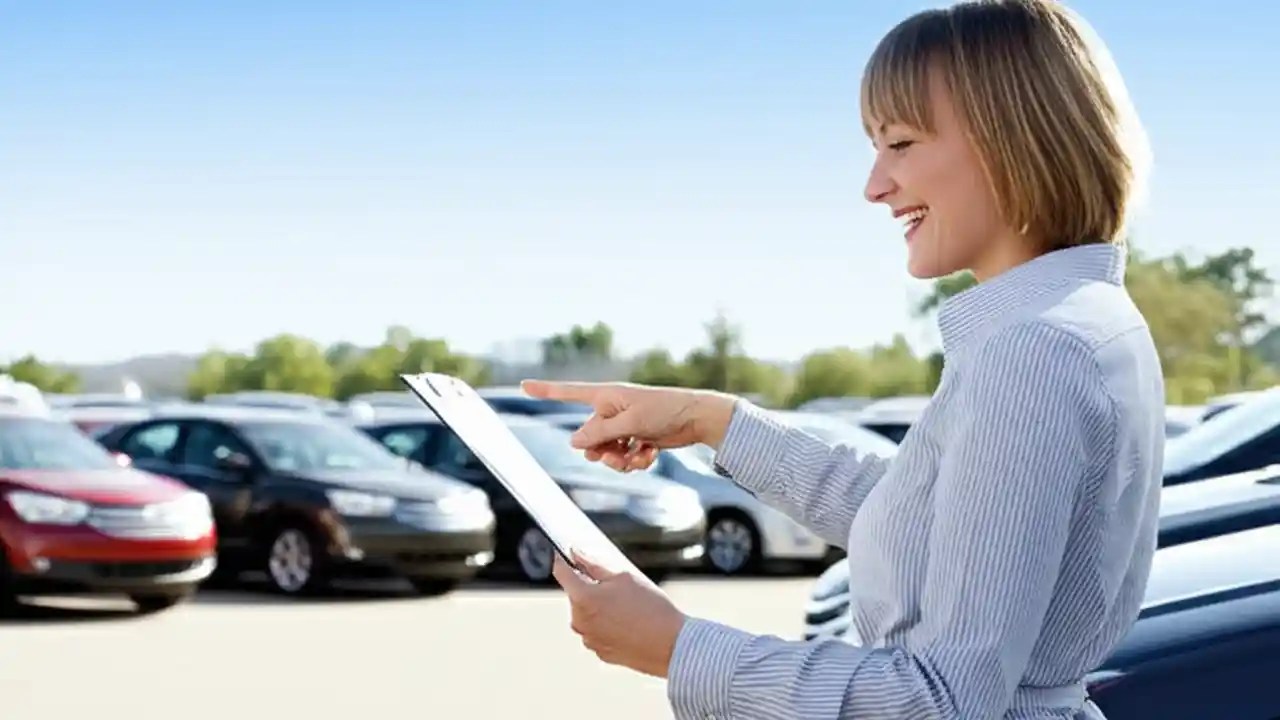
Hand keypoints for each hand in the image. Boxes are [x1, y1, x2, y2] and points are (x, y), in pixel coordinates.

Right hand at [520, 379, 735, 471]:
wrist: (696, 418)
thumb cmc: (664, 410)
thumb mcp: (629, 422)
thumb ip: (600, 433)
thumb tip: (575, 442)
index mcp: (605, 396)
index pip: (568, 392)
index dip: (545, 390)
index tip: (523, 385)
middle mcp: (610, 410)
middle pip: (587, 438)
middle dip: (599, 452)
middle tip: (618, 453)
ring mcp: (623, 426)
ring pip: (605, 453)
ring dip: (618, 461)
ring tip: (637, 457)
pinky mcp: (636, 439)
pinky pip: (623, 458)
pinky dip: (634, 461)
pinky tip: (650, 455)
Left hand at [553, 549, 686, 677]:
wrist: (671, 645)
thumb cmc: (650, 607)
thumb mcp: (624, 576)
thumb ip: (594, 564)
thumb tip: (576, 553)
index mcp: (582, 599)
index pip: (561, 572)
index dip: (564, 559)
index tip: (569, 553)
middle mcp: (579, 621)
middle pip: (575, 595)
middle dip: (589, 586)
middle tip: (616, 585)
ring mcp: (589, 639)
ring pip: (586, 615)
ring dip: (598, 607)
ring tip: (626, 606)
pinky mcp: (600, 652)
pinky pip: (597, 632)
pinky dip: (606, 625)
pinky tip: (628, 622)